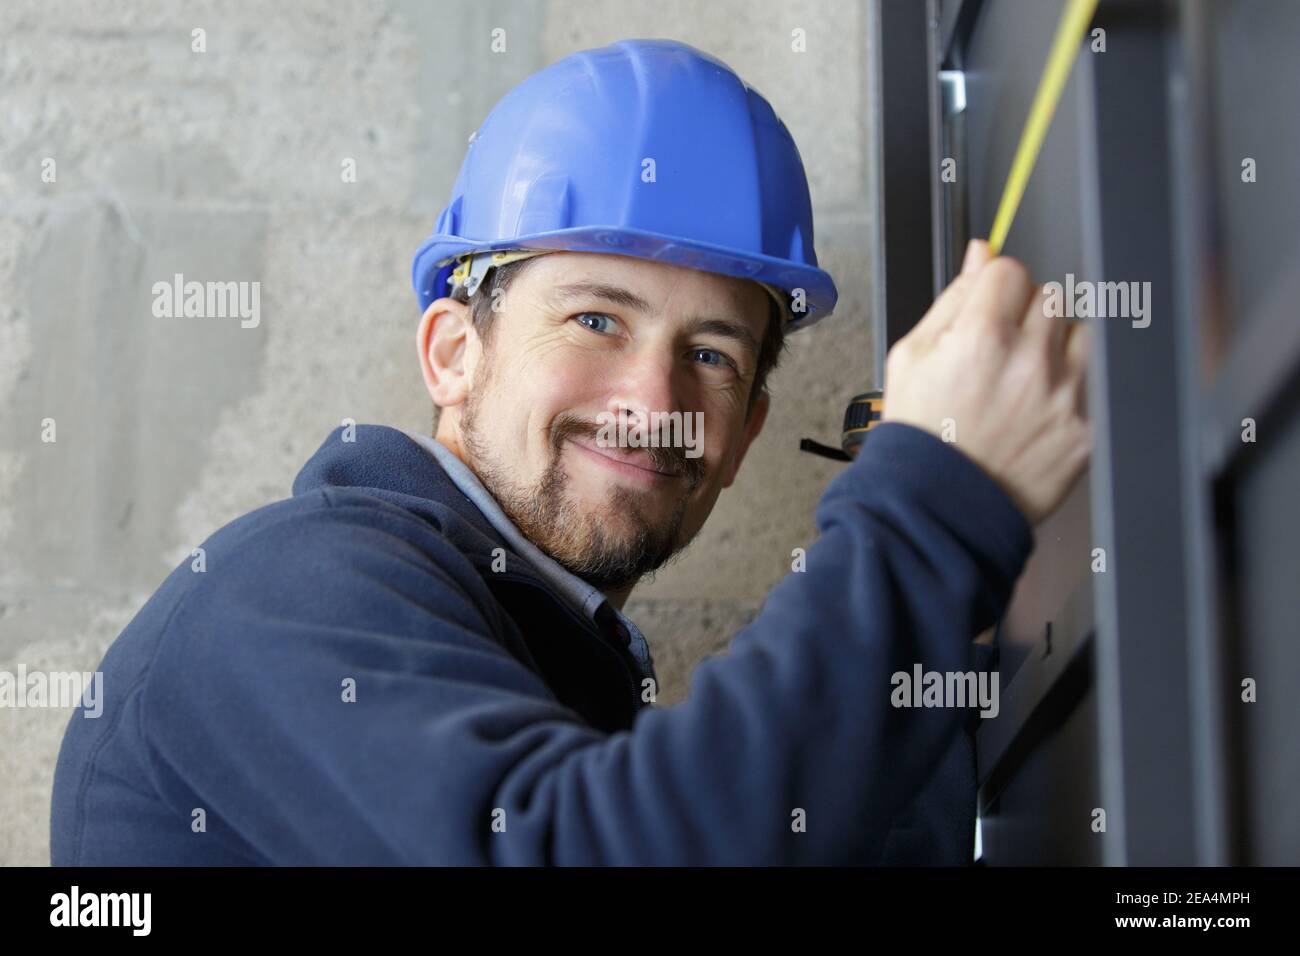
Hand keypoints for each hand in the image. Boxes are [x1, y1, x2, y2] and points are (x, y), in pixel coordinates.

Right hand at [881, 240, 1090, 525]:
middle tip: (1001, 353)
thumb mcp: (912, 357)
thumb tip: (982, 254)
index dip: (995, 290)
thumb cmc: (920, 436)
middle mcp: (1030, 361)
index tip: (989, 312)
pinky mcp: (1085, 429)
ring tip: (1024, 381)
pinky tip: (1036, 412)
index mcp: (982, 336)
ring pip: (1080, 333)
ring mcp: (1064, 396)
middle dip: (1026, 316)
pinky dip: (1068, 391)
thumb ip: (954, 299)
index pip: (1012, 270)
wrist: (938, 507)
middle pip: (1050, 296)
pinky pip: (1092, 383)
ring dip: (1057, 347)